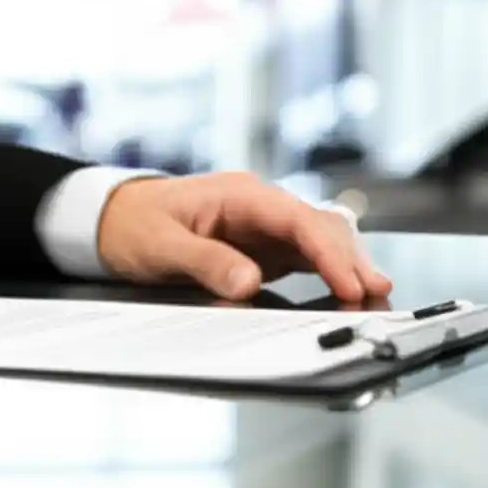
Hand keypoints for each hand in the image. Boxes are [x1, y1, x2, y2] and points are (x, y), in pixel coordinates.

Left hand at [97, 173, 392, 302]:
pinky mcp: (260, 248)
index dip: (328, 252)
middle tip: (375, 290)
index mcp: (239, 194)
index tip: (349, 281)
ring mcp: (262, 227)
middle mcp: (258, 206)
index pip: (298, 220)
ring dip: (345, 264)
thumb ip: (205, 262)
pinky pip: (302, 256)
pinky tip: (345, 289)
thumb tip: (248, 284)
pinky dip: (326, 272)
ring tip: (372, 292)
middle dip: (350, 257)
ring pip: (317, 240)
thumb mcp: (161, 247)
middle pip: (319, 227)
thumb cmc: (134, 224)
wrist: (112, 219)